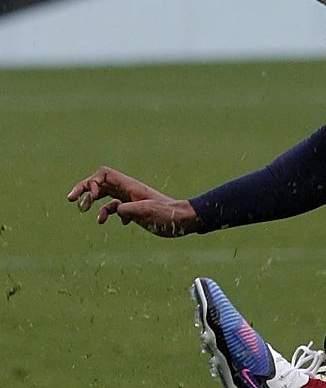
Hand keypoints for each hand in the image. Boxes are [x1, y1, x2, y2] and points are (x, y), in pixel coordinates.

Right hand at [67, 166, 197, 236]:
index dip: (92, 183)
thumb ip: (130, 210)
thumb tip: (115, 210)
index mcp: (130, 187)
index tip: (92, 198)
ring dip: (92, 202)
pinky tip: (117, 222)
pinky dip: (108, 214)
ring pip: (104, 195)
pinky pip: (114, 208)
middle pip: (100, 183)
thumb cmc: (168, 215)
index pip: (104, 174)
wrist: (182, 221)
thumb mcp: (147, 212)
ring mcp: (130, 199)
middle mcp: (128, 190)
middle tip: (71, 200)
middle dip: (84, 189)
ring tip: (84, 211)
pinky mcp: (133, 210)